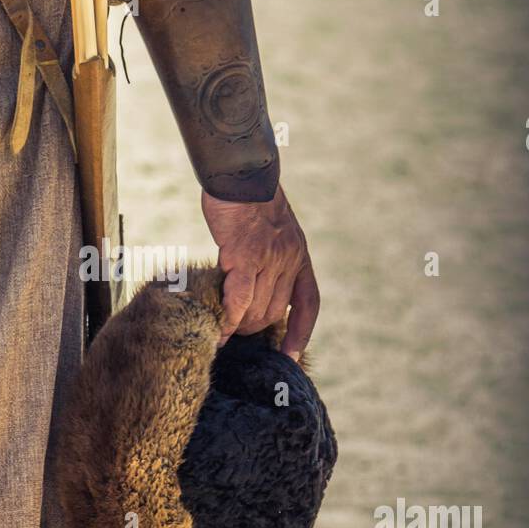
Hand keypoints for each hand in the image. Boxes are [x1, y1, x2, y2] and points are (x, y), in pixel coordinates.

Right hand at [201, 185, 319, 359]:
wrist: (240, 173)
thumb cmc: (246, 198)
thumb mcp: (271, 228)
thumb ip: (268, 255)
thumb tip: (250, 280)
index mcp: (299, 255)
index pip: (309, 303)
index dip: (301, 332)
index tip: (290, 355)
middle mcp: (289, 260)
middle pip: (276, 312)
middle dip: (255, 328)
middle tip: (234, 333)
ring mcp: (269, 260)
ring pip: (257, 309)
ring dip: (240, 327)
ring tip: (223, 333)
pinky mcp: (245, 256)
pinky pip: (238, 299)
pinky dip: (229, 319)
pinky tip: (219, 330)